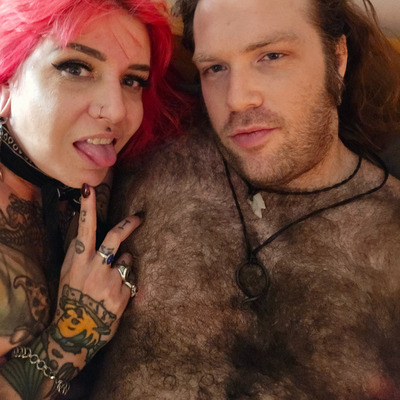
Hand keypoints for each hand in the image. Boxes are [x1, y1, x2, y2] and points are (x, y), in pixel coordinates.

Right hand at [51, 184, 139, 368]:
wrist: (76, 332)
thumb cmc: (71, 298)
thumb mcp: (67, 273)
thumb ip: (77, 251)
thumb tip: (81, 226)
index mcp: (79, 261)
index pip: (84, 229)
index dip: (87, 207)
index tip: (89, 188)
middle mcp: (95, 268)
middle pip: (116, 237)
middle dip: (129, 223)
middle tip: (139, 216)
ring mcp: (110, 281)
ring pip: (126, 259)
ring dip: (122, 266)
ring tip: (109, 283)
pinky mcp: (123, 294)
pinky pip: (130, 279)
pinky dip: (125, 283)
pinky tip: (113, 295)